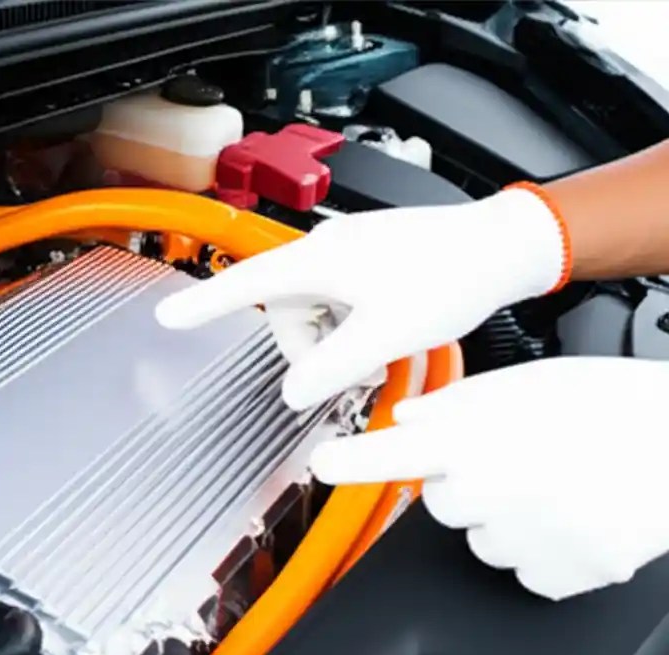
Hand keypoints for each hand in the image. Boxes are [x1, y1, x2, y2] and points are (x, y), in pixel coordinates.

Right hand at [155, 187, 568, 409]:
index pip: (245, 285)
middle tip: (354, 371)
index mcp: (320, 261)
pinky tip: (387, 333)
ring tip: (381, 353)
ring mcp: (349, 250)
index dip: (202, 304)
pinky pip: (340, 297)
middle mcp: (326, 249)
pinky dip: (353, 323)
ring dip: (337, 339)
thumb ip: (331, 368)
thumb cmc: (451, 277)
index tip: (168, 316)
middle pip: (286, 310)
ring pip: (315, 308)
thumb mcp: (385, 336)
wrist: (502, 246)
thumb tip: (294, 392)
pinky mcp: (370, 255)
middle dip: (311, 348)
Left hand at [313, 356, 668, 599]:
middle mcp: (492, 489)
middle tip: (518, 461)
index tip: (321, 464)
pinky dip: (545, 551)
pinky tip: (574, 516)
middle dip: (466, 485)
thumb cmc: (615, 406)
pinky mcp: (560, 574)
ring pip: (484, 539)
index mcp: (476, 437)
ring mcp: (526, 537)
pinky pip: (528, 571)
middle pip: (442, 503)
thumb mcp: (526, 383)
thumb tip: (407, 419)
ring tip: (555, 485)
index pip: (391, 455)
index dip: (350, 462)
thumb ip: (454, 404)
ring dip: (506, 520)